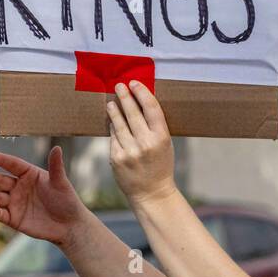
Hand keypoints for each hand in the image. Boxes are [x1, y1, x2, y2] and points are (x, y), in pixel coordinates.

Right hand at [0, 147, 87, 245]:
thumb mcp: (61, 183)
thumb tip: (57, 148)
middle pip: (1, 180)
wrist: (69, 225)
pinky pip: (2, 214)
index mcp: (29, 174)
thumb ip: (56, 166)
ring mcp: (15, 203)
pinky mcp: (13, 219)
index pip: (13, 165)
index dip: (1, 160)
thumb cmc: (67, 200)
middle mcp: (19, 187)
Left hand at [106, 81, 177, 204]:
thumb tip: (141, 103)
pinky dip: (112, 128)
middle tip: (119, 86)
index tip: (134, 83)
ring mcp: (129, 151)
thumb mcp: (165, 144)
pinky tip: (112, 122)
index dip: (142, 93)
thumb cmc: (160, 165)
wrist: (152, 193)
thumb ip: (155, 126)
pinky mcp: (117, 158)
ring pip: (119, 124)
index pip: (151, 108)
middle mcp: (145, 143)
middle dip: (125, 96)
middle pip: (132, 113)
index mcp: (162, 137)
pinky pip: (113, 137)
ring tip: (112, 102)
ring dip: (114, 110)